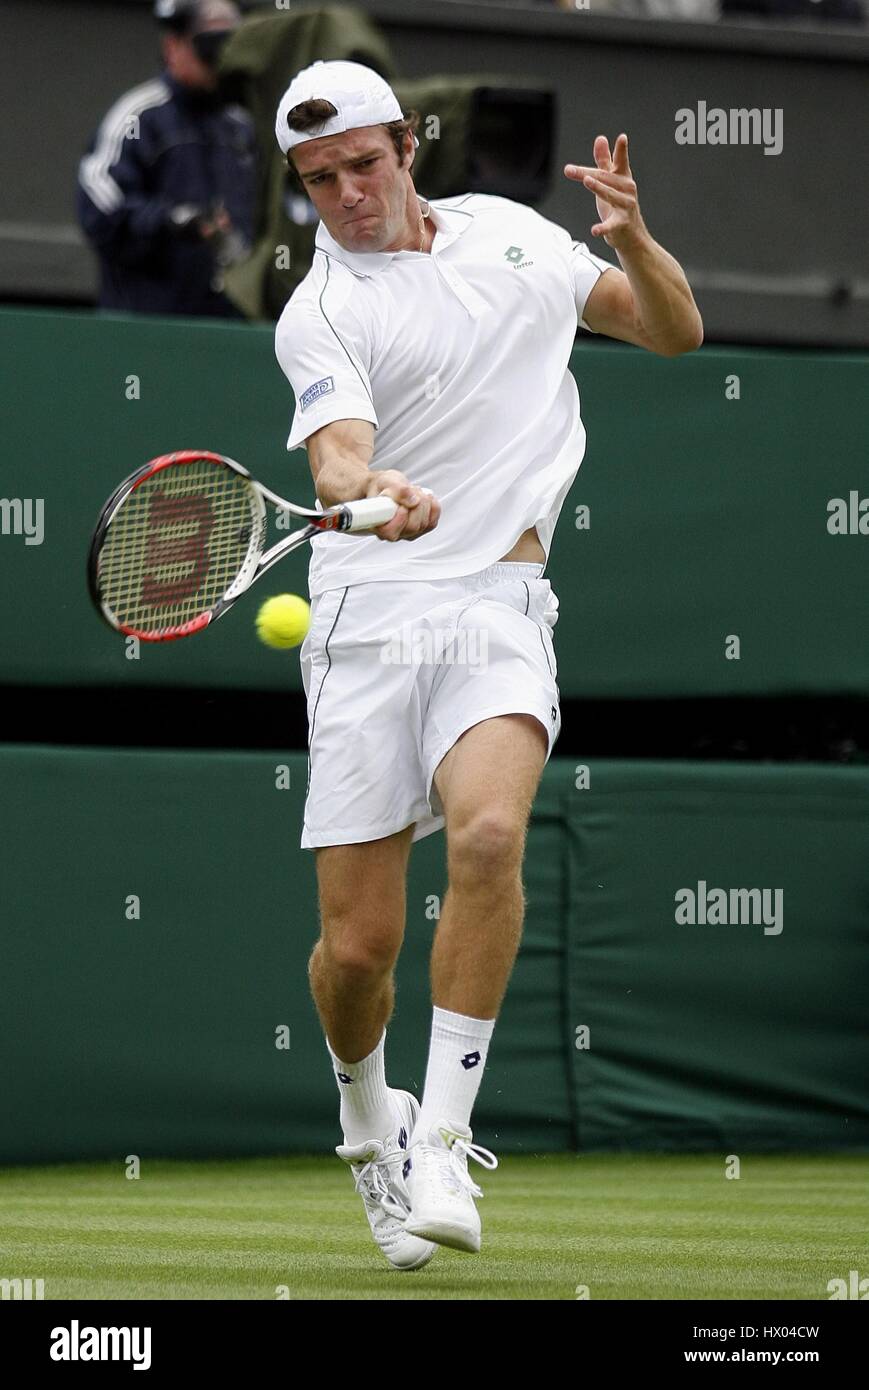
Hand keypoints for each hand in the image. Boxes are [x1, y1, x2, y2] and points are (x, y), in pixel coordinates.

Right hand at [366, 470, 440, 541]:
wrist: (387, 487)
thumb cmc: (382, 486)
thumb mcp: (386, 481)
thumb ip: (398, 490)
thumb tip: (413, 500)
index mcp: (378, 524)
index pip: (389, 532)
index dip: (399, 519)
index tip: (402, 506)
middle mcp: (393, 533)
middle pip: (412, 527)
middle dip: (416, 505)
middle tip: (410, 490)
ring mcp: (408, 533)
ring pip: (425, 524)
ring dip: (424, 503)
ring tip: (413, 491)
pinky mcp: (421, 530)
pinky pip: (433, 522)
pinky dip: (433, 507)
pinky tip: (424, 497)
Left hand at [564, 134, 647, 251]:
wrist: (632, 234)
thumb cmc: (619, 204)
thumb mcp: (610, 181)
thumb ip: (604, 161)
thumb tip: (600, 138)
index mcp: (623, 177)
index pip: (621, 161)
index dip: (622, 150)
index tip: (622, 138)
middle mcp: (626, 189)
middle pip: (604, 178)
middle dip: (586, 173)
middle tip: (569, 170)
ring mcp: (625, 206)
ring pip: (610, 195)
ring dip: (598, 188)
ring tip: (587, 180)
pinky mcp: (621, 224)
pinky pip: (610, 225)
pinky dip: (603, 228)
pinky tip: (594, 230)